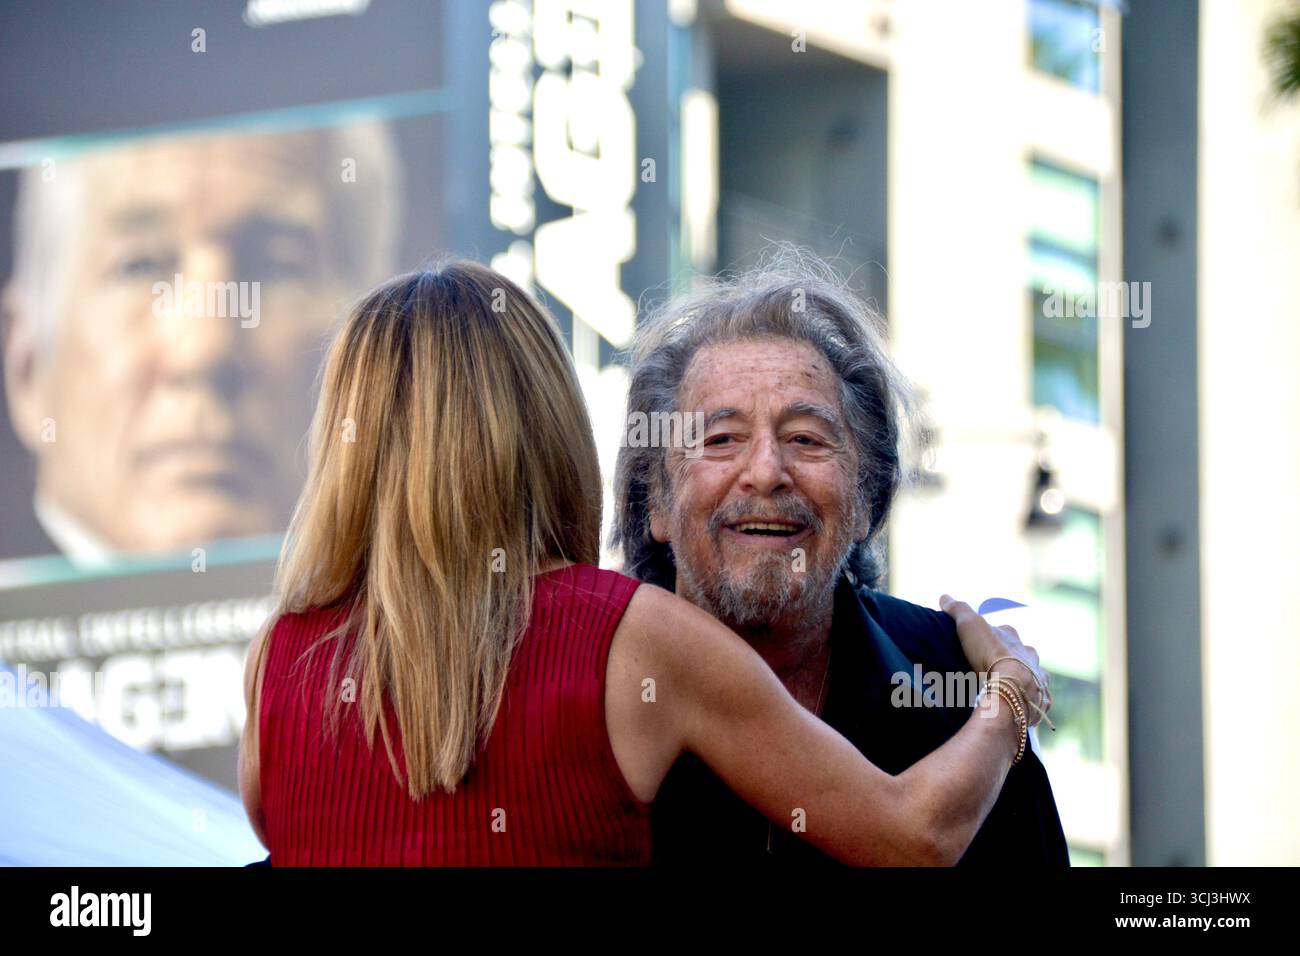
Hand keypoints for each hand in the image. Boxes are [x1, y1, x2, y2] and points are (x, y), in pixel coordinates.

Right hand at [940, 595, 1049, 725]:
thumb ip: (958, 610)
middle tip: (995, 665)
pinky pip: (1037, 699)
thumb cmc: (990, 654)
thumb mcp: (969, 625)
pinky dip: (1029, 700)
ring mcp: (1037, 678)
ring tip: (1008, 687)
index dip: (992, 635)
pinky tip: (1020, 704)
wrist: (1011, 687)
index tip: (981, 641)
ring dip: (1023, 678)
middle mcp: (1029, 655)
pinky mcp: (1040, 700)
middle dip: (1012, 656)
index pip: (1003, 631)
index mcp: (1013, 638)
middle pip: (1021, 652)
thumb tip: (944, 596)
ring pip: (1032, 675)